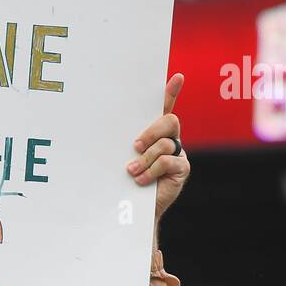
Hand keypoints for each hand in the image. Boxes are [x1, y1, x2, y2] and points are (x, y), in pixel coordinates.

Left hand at [127, 73, 189, 220]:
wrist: (132, 208)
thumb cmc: (124, 180)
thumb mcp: (121, 157)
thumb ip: (122, 143)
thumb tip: (103, 122)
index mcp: (154, 132)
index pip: (164, 107)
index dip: (172, 92)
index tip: (177, 77)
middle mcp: (169, 139)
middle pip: (169, 121)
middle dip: (151, 131)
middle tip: (134, 146)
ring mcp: (178, 153)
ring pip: (165, 143)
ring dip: (145, 158)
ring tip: (131, 171)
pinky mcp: (182, 168)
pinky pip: (169, 161)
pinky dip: (152, 170)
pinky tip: (141, 180)